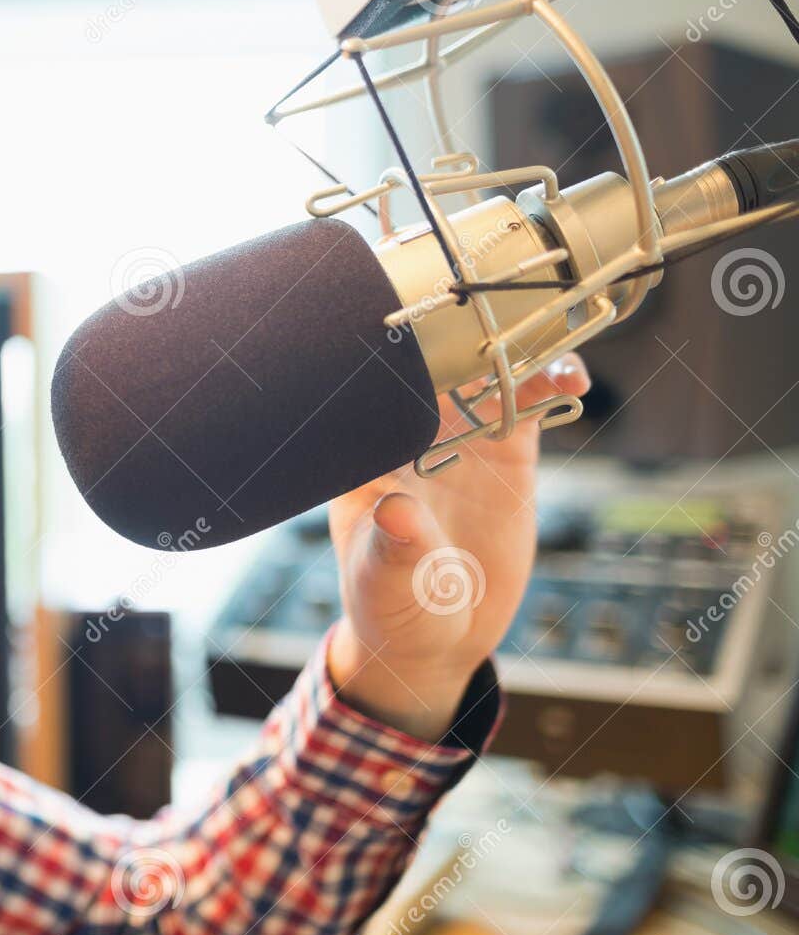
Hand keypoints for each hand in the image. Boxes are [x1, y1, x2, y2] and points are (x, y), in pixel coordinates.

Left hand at [325, 355, 590, 740]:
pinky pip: (531, 406)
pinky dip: (552, 385)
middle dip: (456, 328)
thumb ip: (394, 549)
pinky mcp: (507, 454)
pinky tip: (573, 378)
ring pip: (486, 375)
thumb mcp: (387, 586)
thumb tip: (397, 513)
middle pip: (430, 364)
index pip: (368, 388)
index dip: (388, 349)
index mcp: (362, 454)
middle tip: (490, 296)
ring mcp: (460, 439)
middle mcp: (409, 433)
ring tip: (544, 330)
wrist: (438, 637)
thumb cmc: (391, 609)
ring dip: (513, 346)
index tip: (415, 318)